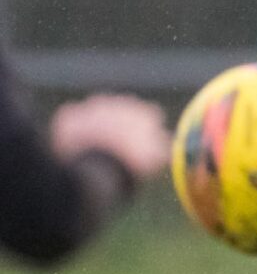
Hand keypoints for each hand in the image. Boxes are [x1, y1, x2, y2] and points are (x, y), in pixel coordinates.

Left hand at [50, 94, 170, 179]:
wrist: (92, 171)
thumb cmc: (128, 167)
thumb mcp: (154, 161)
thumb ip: (164, 147)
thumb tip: (169, 140)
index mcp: (144, 113)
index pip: (152, 114)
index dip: (148, 128)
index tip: (144, 142)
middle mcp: (119, 102)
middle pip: (124, 108)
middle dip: (123, 121)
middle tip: (119, 143)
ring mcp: (92, 106)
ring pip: (98, 110)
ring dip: (100, 122)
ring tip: (98, 145)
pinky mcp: (70, 113)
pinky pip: (74, 117)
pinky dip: (76, 128)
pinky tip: (77, 145)